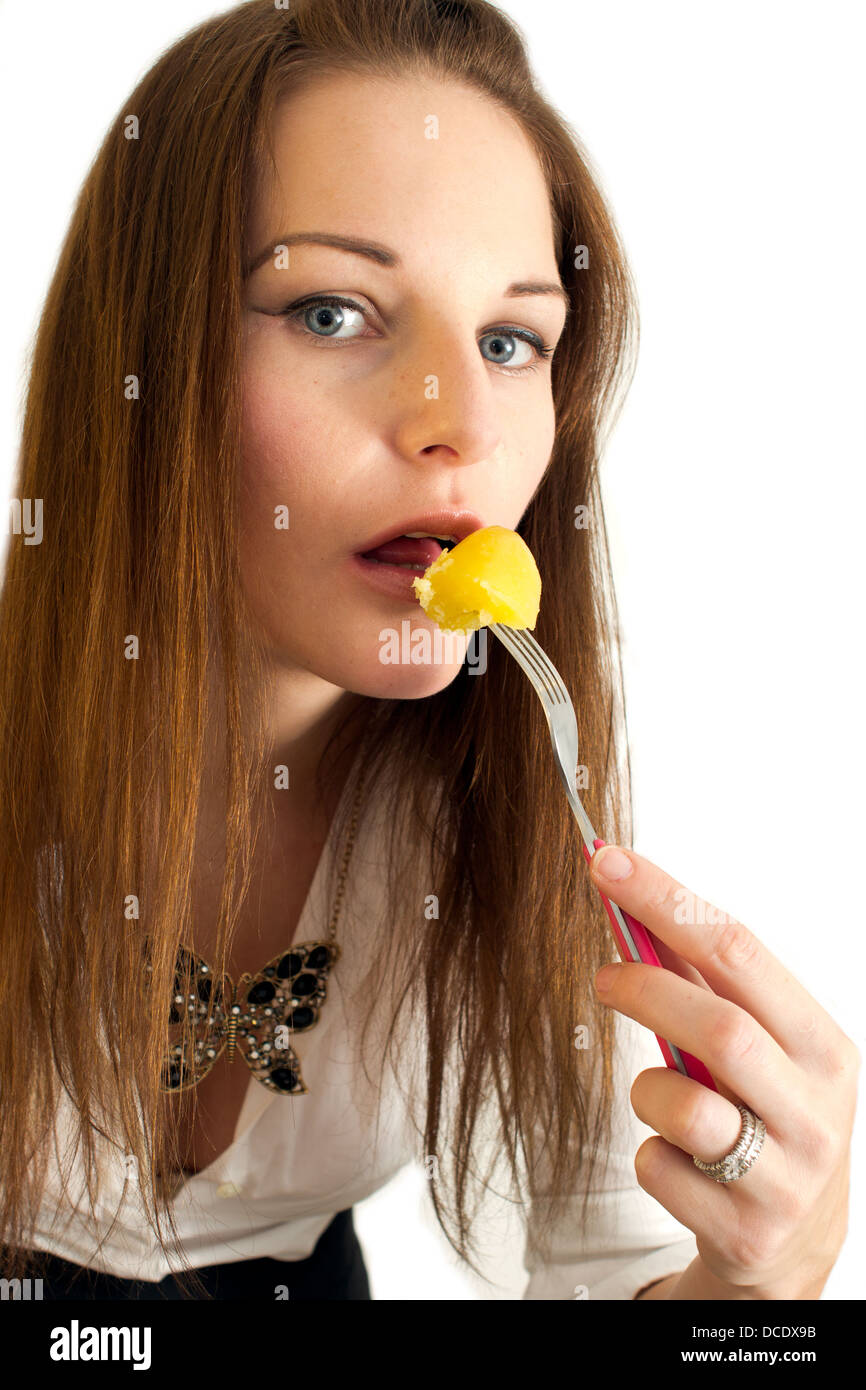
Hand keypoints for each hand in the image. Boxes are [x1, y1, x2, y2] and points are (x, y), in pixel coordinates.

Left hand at [589, 844, 859, 1299]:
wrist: (795, 1240)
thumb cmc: (763, 1114)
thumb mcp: (756, 1047)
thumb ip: (700, 980)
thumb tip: (625, 895)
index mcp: (823, 1045)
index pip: (741, 949)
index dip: (666, 901)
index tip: (607, 864)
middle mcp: (817, 1109)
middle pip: (721, 1027)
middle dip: (647, 990)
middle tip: (603, 977)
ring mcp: (787, 1176)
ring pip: (685, 1107)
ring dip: (647, 1090)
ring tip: (658, 1096)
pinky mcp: (747, 1231)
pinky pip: (661, 1168)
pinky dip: (649, 1153)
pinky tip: (676, 1160)